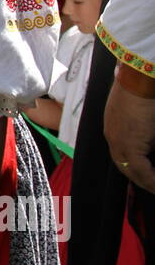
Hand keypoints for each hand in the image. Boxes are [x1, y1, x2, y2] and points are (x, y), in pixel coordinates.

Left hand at [104, 80, 154, 194]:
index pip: (121, 155)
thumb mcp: (141, 113)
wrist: (139, 79)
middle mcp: (113, 138)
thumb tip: (149, 141)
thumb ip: (144, 130)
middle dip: (139, 179)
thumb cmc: (144, 90)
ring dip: (146, 181)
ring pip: (132, 171)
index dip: (133, 168)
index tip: (144, 175)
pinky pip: (141, 171)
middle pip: (124, 166)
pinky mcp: (129, 146)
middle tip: (151, 186)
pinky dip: (151, 180)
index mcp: (113, 128)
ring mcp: (119, 143)